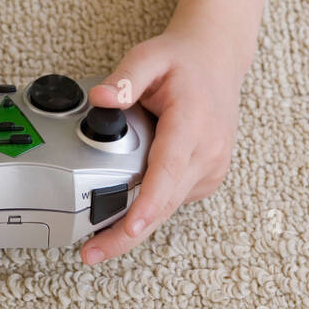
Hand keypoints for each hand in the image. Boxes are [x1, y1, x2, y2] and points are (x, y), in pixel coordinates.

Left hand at [80, 19, 243, 265]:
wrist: (217, 60)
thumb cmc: (183, 61)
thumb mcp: (150, 56)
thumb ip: (125, 78)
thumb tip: (100, 98)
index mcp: (193, 123)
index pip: (169, 171)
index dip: (148, 203)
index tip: (131, 226)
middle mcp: (208, 152)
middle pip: (165, 203)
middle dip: (128, 233)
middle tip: (90, 252)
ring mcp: (211, 168)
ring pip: (168, 207)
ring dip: (136, 221)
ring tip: (98, 233)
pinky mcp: (208, 176)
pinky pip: (173, 199)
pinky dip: (149, 206)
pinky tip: (128, 202)